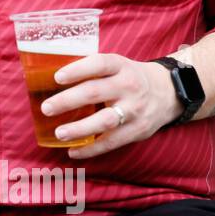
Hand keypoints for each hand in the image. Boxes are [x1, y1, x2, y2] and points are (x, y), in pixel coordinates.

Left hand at [40, 53, 181, 159]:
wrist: (168, 92)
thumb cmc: (128, 78)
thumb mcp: (116, 66)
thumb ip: (91, 70)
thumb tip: (46, 78)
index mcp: (120, 66)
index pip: (99, 63)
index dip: (78, 70)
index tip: (57, 77)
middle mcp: (129, 86)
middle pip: (96, 92)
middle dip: (68, 100)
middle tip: (46, 108)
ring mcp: (134, 110)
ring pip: (105, 121)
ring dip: (79, 129)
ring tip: (59, 133)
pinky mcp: (137, 131)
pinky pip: (112, 142)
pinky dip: (91, 149)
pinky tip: (73, 151)